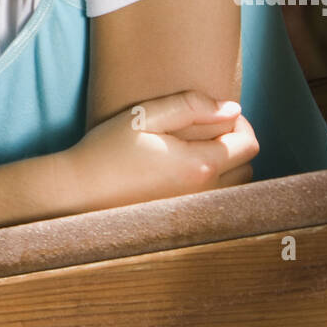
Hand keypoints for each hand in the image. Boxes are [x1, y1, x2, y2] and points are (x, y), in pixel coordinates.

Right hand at [63, 90, 257, 212]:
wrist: (78, 192)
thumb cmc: (106, 150)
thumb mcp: (143, 116)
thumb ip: (191, 106)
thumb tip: (231, 109)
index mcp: (198, 165)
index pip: (249, 143)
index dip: (240, 123)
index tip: (217, 116)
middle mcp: (203, 193)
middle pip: (247, 166)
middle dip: (235, 144)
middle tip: (207, 132)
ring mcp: (193, 210)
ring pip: (235, 187)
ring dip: (227, 167)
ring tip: (196, 152)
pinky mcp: (182, 220)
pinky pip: (216, 202)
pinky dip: (212, 185)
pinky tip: (184, 173)